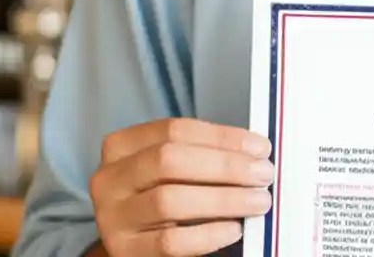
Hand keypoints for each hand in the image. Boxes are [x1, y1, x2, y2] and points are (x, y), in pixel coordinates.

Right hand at [89, 118, 275, 255]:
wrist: (133, 240)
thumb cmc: (162, 197)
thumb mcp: (171, 169)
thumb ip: (203, 155)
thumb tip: (255, 152)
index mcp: (122, 146)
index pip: (175, 130)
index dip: (223, 137)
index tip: (259, 147)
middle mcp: (110, 178)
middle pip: (170, 160)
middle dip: (225, 166)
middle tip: (263, 174)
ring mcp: (113, 216)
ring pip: (170, 201)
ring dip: (223, 199)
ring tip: (257, 201)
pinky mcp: (124, 250)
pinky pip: (170, 241)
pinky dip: (208, 234)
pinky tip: (233, 228)